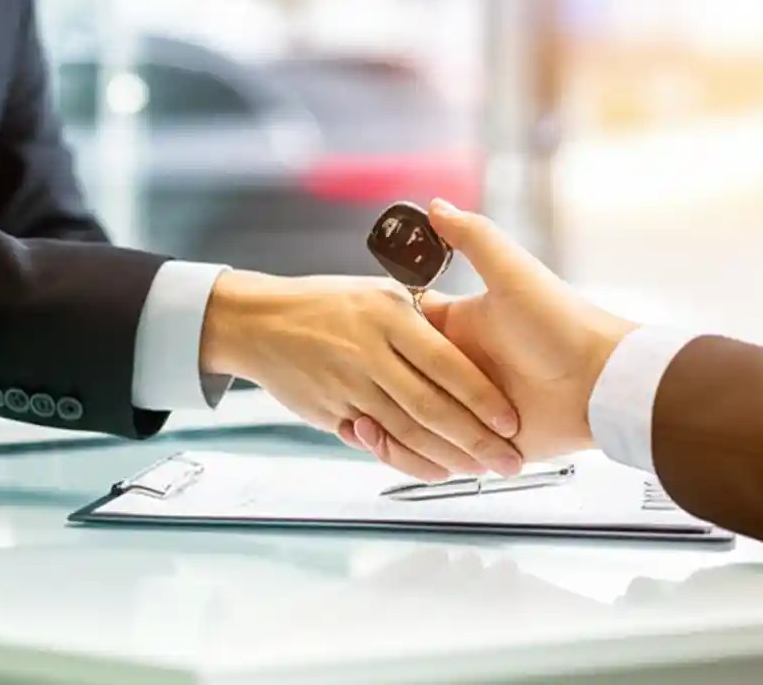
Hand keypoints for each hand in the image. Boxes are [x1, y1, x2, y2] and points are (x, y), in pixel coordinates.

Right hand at [198, 271, 521, 479]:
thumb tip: (464, 334)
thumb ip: (419, 315)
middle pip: (430, 405)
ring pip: (405, 430)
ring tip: (480, 472)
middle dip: (473, 438)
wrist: (254, 320)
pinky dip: (407, 460)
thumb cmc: (323, 302)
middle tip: (506, 460)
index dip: (480, 395)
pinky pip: (376, 441)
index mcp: (390, 314)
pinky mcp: (330, 411)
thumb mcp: (377, 290)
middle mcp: (369, 350)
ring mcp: (347, 384)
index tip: (509, 418)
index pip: (447, 362)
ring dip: (445, 457)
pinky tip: (434, 471)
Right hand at [350, 198, 635, 462]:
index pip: (407, 332)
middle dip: (370, 387)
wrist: (603, 383)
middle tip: (339, 388)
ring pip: (409, 420)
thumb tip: (436, 204)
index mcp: (461, 327)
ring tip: (356, 423)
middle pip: (400, 380)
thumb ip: (474, 238)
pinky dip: (407, 455)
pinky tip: (387, 446)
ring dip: (385, 424)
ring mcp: (468, 409)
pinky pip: (432, 455)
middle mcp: (461, 369)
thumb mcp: (513, 273)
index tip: (344, 338)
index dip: (375, 338)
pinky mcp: (479, 444)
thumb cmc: (562, 325)